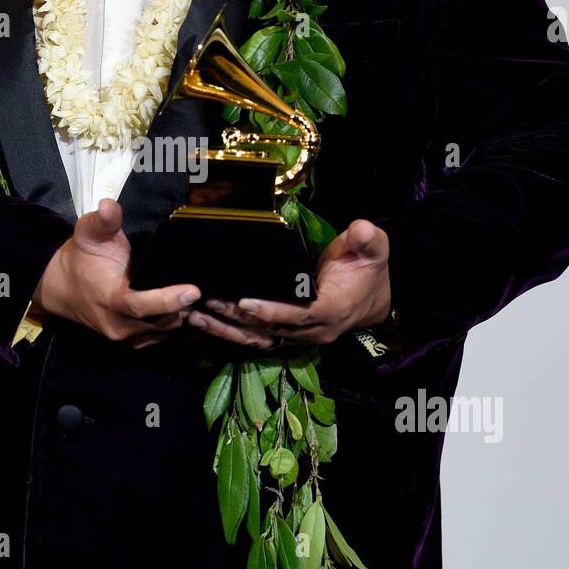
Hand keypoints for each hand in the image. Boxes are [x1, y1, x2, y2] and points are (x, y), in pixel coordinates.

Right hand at [29, 197, 200, 347]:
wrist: (63, 287)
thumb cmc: (82, 258)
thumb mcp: (88, 234)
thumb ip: (103, 221)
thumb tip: (109, 205)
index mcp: (108, 299)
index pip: (140, 305)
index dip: (167, 300)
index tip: (193, 290)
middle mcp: (118, 324)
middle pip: (160, 321)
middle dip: (184, 307)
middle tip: (203, 286)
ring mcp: (125, 337)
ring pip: (164, 331)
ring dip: (181, 316)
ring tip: (196, 296)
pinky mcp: (132, 342)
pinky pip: (160, 336)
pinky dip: (173, 322)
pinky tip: (182, 306)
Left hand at [185, 218, 391, 350]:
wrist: (372, 297)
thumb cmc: (367, 268)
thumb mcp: (374, 249)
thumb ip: (367, 239)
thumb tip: (361, 229)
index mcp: (333, 310)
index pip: (300, 315)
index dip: (273, 311)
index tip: (245, 302)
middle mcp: (314, 331)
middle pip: (271, 329)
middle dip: (237, 318)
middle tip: (207, 301)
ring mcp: (299, 337)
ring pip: (259, 338)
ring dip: (227, 330)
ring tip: (195, 315)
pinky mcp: (287, 336)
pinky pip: (257, 338)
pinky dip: (232, 332)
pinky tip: (206, 321)